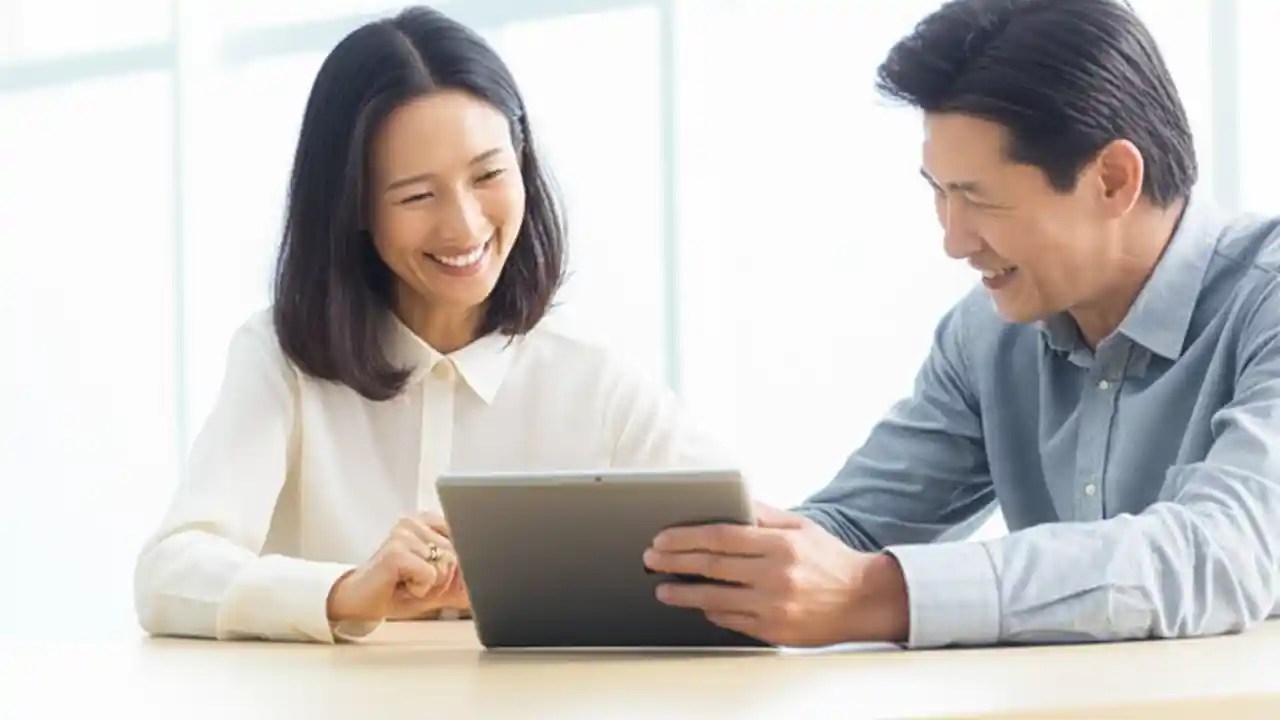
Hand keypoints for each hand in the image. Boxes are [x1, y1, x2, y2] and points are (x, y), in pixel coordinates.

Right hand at [326, 512, 460, 622]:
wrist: (359, 603)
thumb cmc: (398, 589)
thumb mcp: (439, 583)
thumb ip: (465, 577)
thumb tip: (494, 578)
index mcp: (427, 520)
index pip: (465, 539)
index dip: (458, 566)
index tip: (436, 573)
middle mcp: (415, 521)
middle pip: (458, 555)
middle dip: (443, 579)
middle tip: (417, 582)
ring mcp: (404, 533)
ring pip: (446, 565)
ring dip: (431, 584)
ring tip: (408, 582)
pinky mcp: (396, 551)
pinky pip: (431, 574)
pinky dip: (421, 588)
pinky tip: (401, 584)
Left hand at [643, 502, 908, 645]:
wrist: (863, 600)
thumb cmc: (829, 560)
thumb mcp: (800, 527)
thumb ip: (763, 513)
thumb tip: (730, 497)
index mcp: (780, 545)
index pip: (720, 537)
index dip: (685, 537)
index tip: (662, 539)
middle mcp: (775, 576)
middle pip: (711, 566)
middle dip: (674, 562)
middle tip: (652, 559)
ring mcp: (773, 607)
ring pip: (714, 599)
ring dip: (683, 593)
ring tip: (663, 588)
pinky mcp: (774, 631)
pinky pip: (731, 621)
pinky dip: (711, 611)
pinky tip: (699, 603)